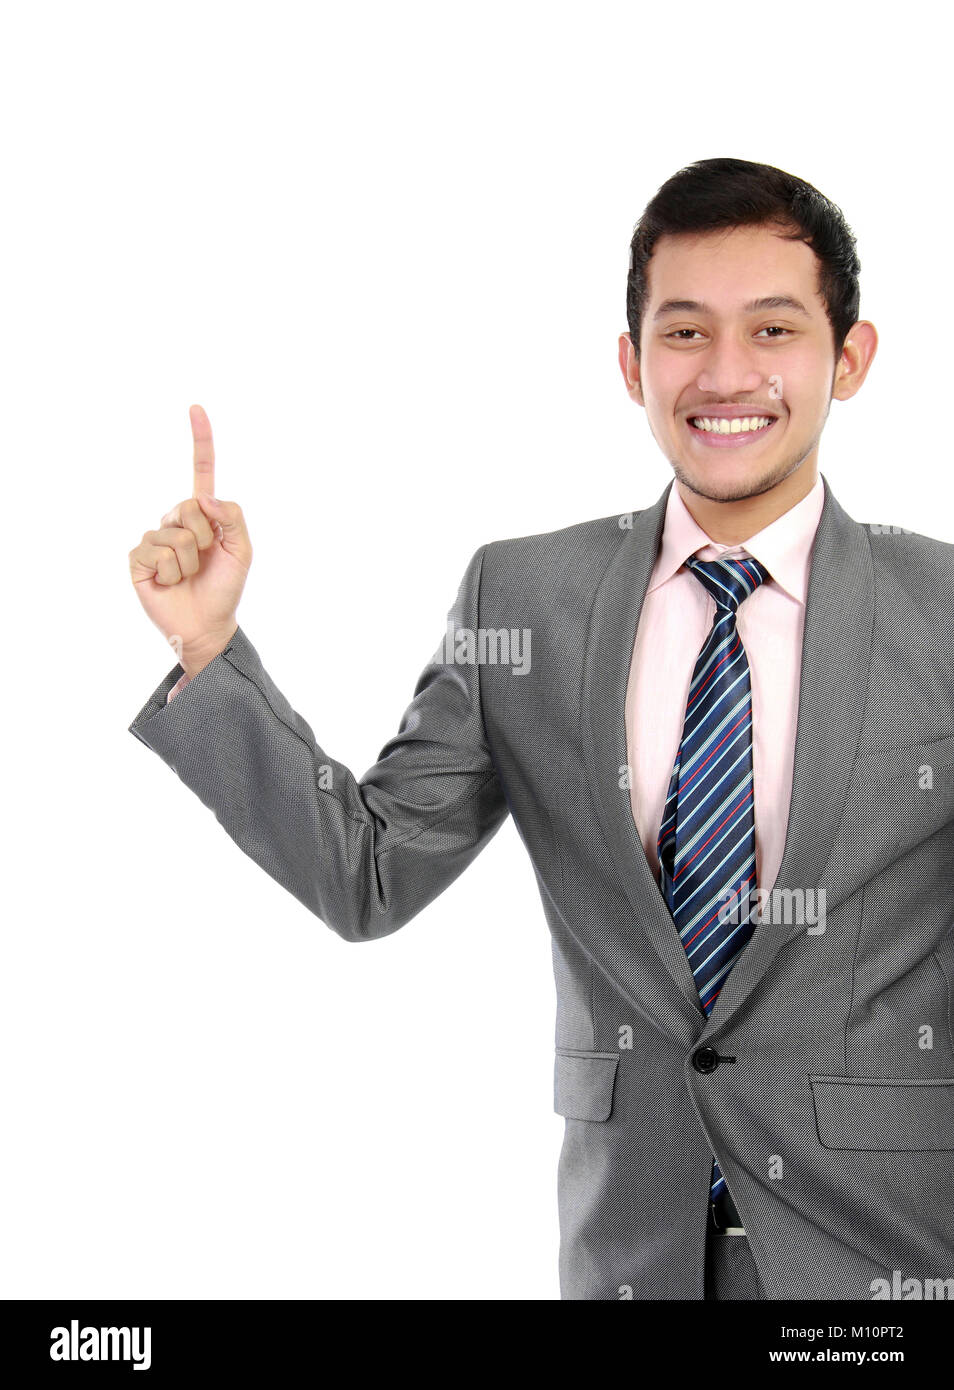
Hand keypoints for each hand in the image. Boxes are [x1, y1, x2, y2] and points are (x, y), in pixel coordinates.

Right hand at [128, 404, 252, 675]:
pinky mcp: (138, 559)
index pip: (200, 471)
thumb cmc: (225, 587)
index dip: (200, 441)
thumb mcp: (242, 551)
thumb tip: (204, 498)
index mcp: (203, 514)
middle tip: (204, 561)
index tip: (196, 408)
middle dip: (204, 538)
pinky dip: (169, 572)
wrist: (207, 624)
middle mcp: (176, 520)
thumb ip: (233, 518)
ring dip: (188, 562)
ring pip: (174, 536)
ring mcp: (155, 538)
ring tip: (188, 577)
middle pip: (189, 508)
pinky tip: (169, 583)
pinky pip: (155, 553)